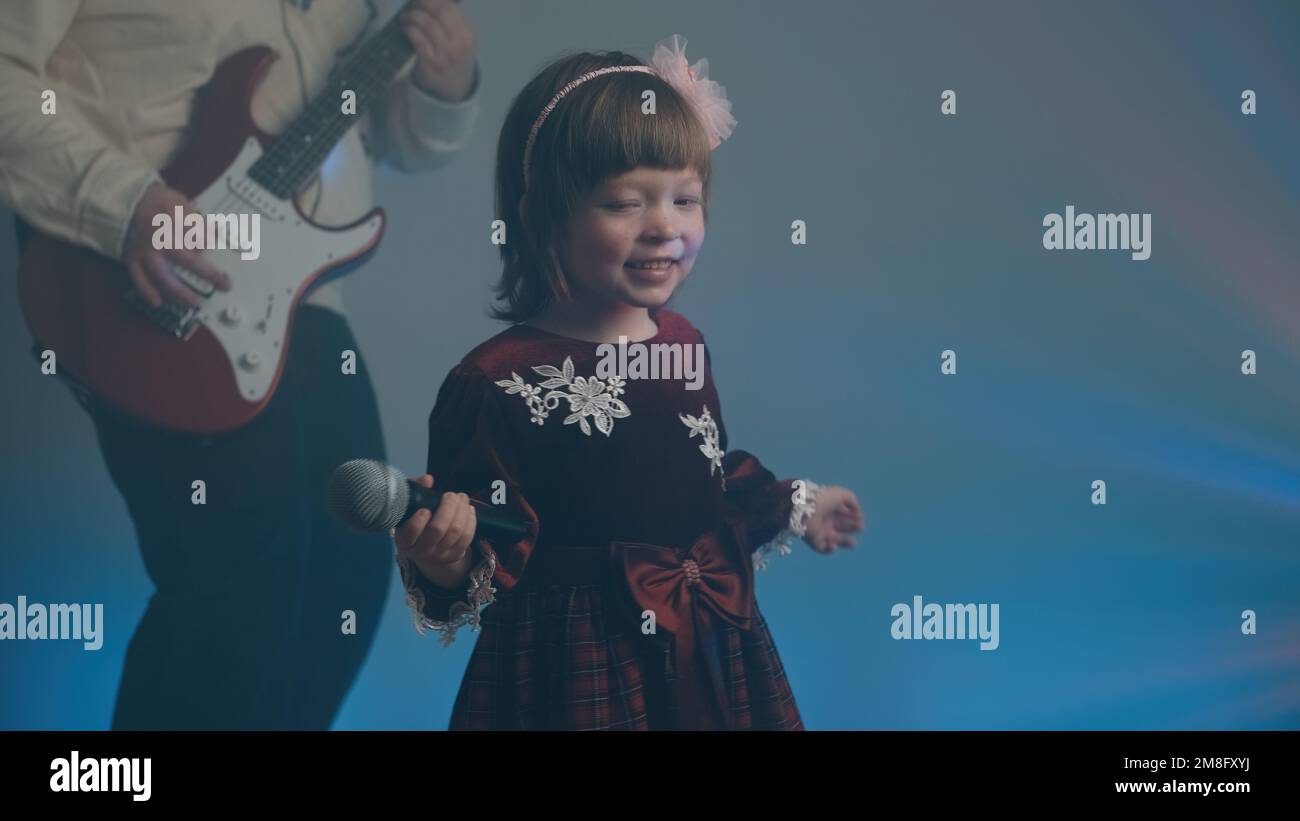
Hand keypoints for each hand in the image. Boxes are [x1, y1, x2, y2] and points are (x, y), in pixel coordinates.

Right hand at [123, 183, 229, 308]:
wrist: (128, 200)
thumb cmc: (159, 201)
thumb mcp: (181, 202)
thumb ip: (195, 220)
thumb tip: (210, 239)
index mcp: (172, 220)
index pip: (199, 237)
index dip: (210, 245)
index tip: (217, 248)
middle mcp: (158, 237)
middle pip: (185, 259)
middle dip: (207, 274)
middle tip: (225, 285)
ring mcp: (144, 250)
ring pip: (162, 275)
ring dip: (179, 291)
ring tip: (195, 303)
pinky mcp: (131, 257)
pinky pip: (138, 277)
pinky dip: (146, 291)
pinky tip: (157, 303)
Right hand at [394, 474, 476, 587]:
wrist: (425, 547)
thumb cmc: (415, 519)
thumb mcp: (410, 505)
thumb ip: (416, 489)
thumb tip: (427, 479)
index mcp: (404, 540)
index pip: (410, 533)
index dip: (418, 522)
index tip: (425, 509)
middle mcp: (420, 551)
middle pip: (437, 530)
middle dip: (447, 508)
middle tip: (451, 495)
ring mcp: (439, 555)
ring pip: (455, 532)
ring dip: (461, 511)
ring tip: (462, 498)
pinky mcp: (455, 556)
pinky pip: (467, 538)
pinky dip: (470, 521)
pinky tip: (469, 510)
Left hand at [403, 0, 476, 101]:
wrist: (453, 89)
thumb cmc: (454, 59)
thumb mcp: (462, 40)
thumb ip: (452, 20)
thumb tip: (432, 1)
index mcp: (468, 35)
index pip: (450, 7)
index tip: (422, 0)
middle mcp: (460, 44)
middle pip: (439, 11)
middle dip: (422, 3)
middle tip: (413, 4)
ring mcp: (446, 55)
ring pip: (427, 23)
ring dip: (412, 16)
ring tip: (406, 17)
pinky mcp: (431, 62)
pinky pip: (417, 38)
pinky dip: (409, 29)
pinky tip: (405, 29)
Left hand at [802, 485, 864, 553]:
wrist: (803, 508)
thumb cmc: (823, 499)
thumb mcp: (840, 494)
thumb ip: (852, 500)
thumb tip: (858, 512)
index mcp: (833, 508)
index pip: (847, 514)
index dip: (855, 517)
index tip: (860, 518)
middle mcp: (828, 520)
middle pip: (844, 527)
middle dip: (853, 528)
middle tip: (859, 527)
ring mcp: (821, 532)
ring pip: (836, 540)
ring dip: (846, 543)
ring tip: (852, 543)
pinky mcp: (814, 541)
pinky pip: (823, 549)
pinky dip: (830, 549)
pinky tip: (833, 544)